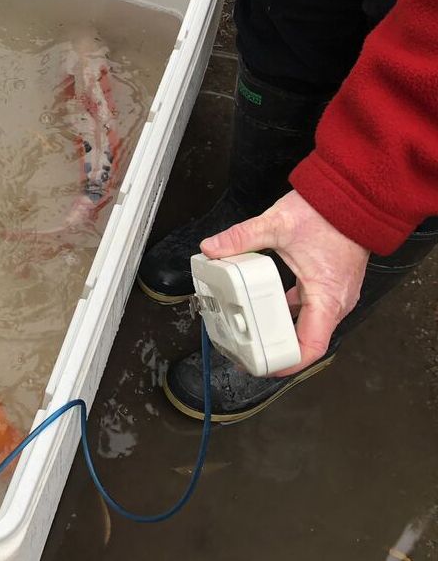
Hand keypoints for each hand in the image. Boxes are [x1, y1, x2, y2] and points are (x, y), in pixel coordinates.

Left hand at [200, 190, 369, 376]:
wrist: (352, 197)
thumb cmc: (327, 213)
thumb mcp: (277, 224)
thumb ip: (242, 237)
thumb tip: (212, 248)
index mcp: (328, 296)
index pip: (311, 346)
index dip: (287, 363)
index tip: (263, 367)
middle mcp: (336, 302)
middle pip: (306, 340)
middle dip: (276, 349)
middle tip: (247, 351)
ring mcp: (335, 294)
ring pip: (307, 324)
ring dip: (281, 330)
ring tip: (252, 332)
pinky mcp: (329, 285)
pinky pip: (308, 308)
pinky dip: (287, 311)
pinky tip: (265, 304)